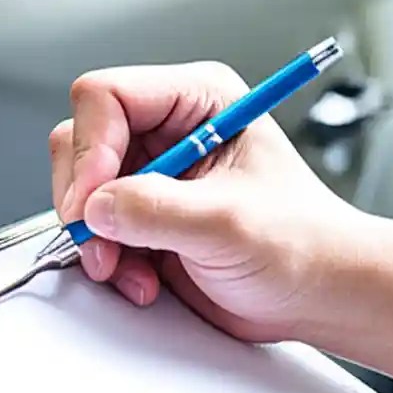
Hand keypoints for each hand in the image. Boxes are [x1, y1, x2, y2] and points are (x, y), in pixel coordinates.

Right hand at [49, 61, 366, 342]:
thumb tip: (95, 206)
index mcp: (199, 101)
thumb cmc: (301, 246)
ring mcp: (150, 173)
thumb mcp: (228, 224)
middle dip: (85, 200)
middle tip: (103, 240)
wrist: (314, 295)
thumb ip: (155, 209)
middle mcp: (169, 130)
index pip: (107, 97)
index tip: (93, 201)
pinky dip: (105, 259)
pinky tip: (141, 276)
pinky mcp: (139, 214)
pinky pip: (90, 228)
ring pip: (78, 190)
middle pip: (80, 143)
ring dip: (94, 238)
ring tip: (128, 266)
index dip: (91, 149)